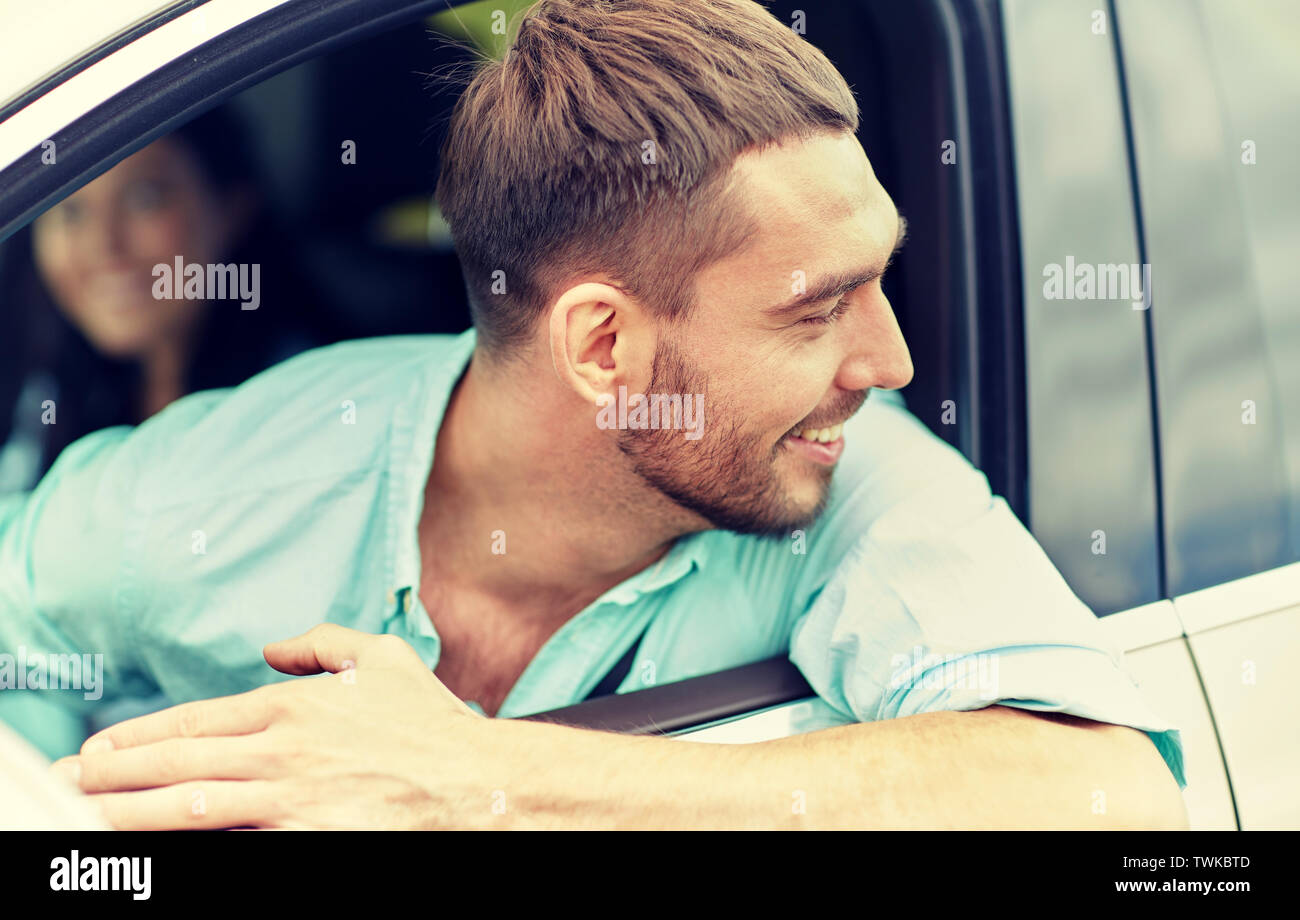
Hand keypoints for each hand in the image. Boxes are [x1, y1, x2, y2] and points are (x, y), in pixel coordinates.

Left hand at [50, 624, 505, 828]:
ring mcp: (291, 802)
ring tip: (85, 816)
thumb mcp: (383, 657)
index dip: (135, 738)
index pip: (193, 723)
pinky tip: (158, 848)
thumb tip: (271, 646)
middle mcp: (282, 751)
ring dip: (128, 814)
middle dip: (110, 777)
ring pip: (188, 810)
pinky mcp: (307, 843)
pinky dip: (190, 846)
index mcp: (293, 706)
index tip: (95, 750)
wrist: (478, 786)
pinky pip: (234, 846)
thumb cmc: (432, 725)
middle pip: (176, 767)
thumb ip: (321, 642)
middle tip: (65, 784)